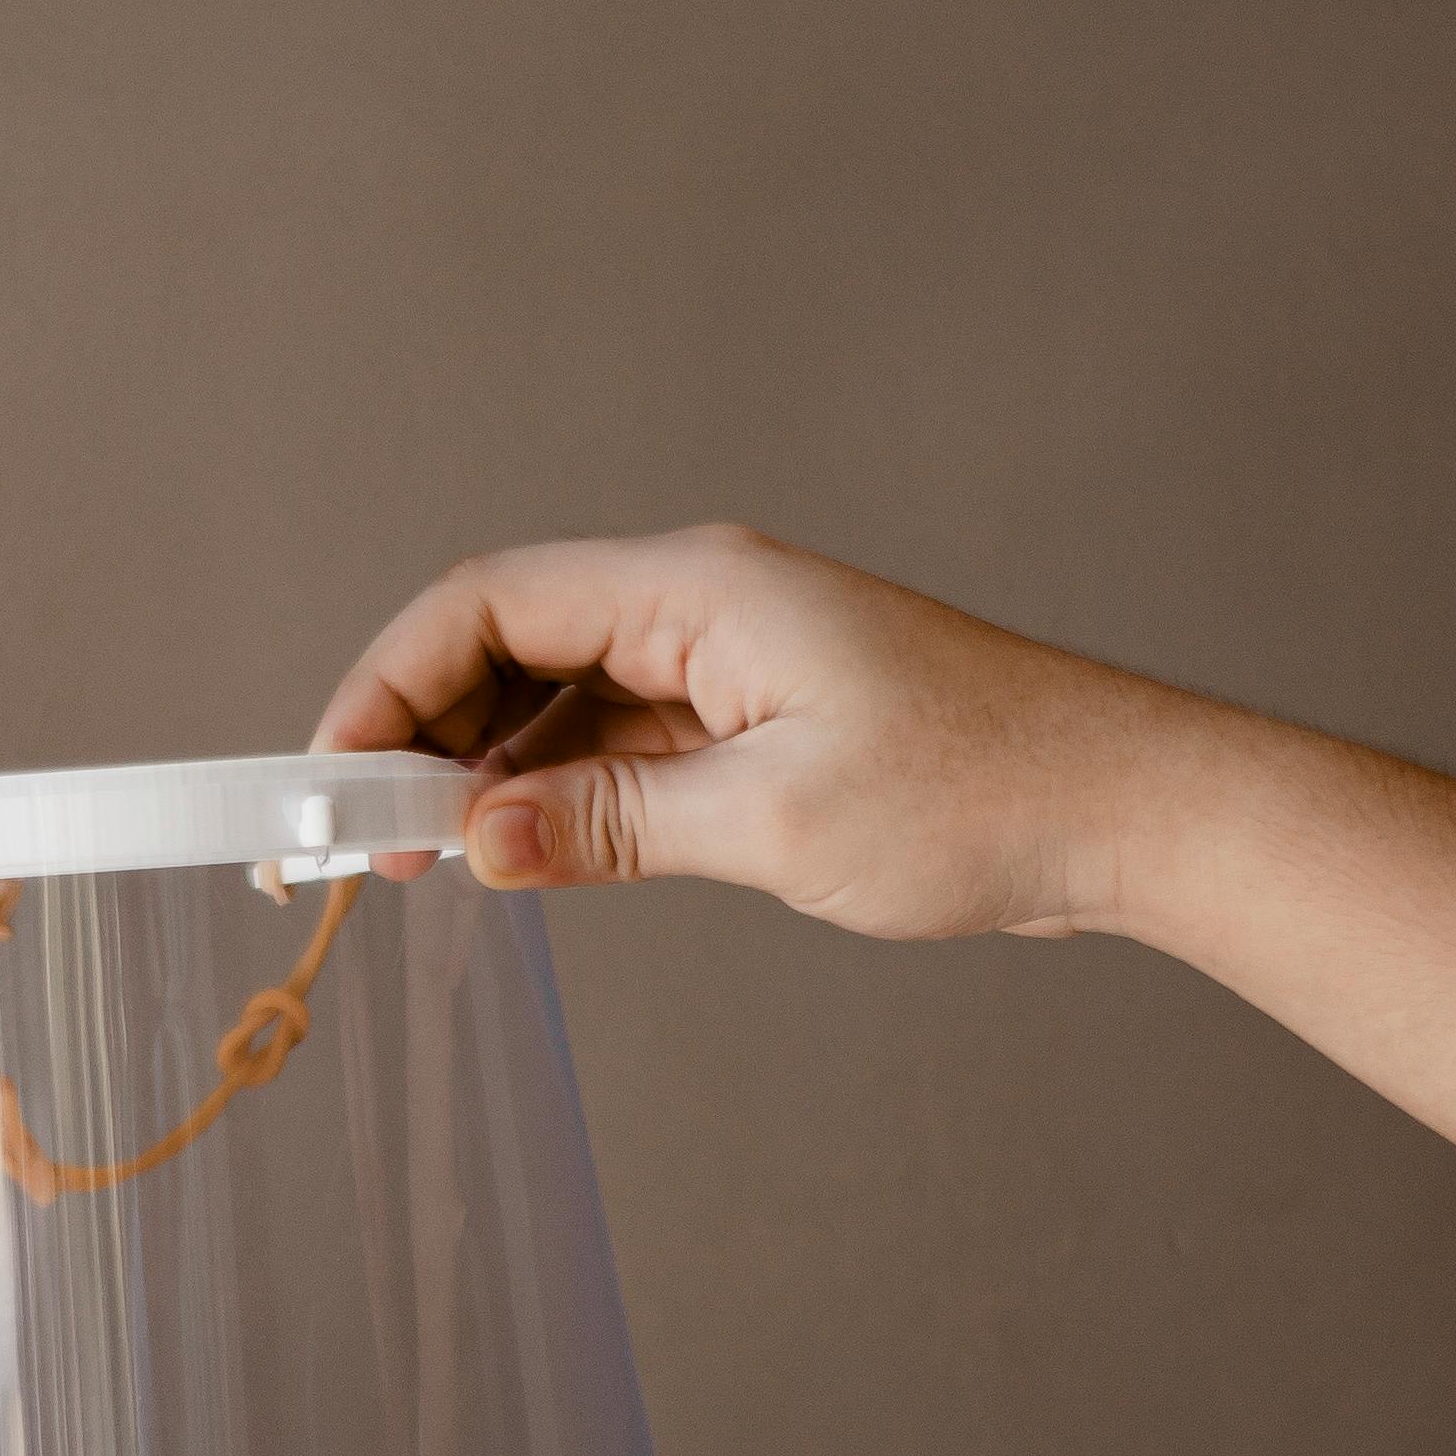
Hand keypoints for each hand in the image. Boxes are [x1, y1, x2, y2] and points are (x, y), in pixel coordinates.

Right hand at [314, 524, 1164, 939]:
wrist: (1127, 808)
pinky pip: (617, 737)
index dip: (384, 685)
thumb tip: (474, 841)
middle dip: (417, 732)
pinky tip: (523, 855)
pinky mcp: (758, 716)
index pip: (486, 603)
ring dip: (484, 772)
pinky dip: (557, 790)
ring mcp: (731, 659)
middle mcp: (703, 603)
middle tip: (356, 844)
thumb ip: (611, 826)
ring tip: (425, 865)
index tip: (328, 783)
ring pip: (556, 695)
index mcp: (698, 590)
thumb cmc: (981, 796)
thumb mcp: (774, 827)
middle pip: (505, 640)